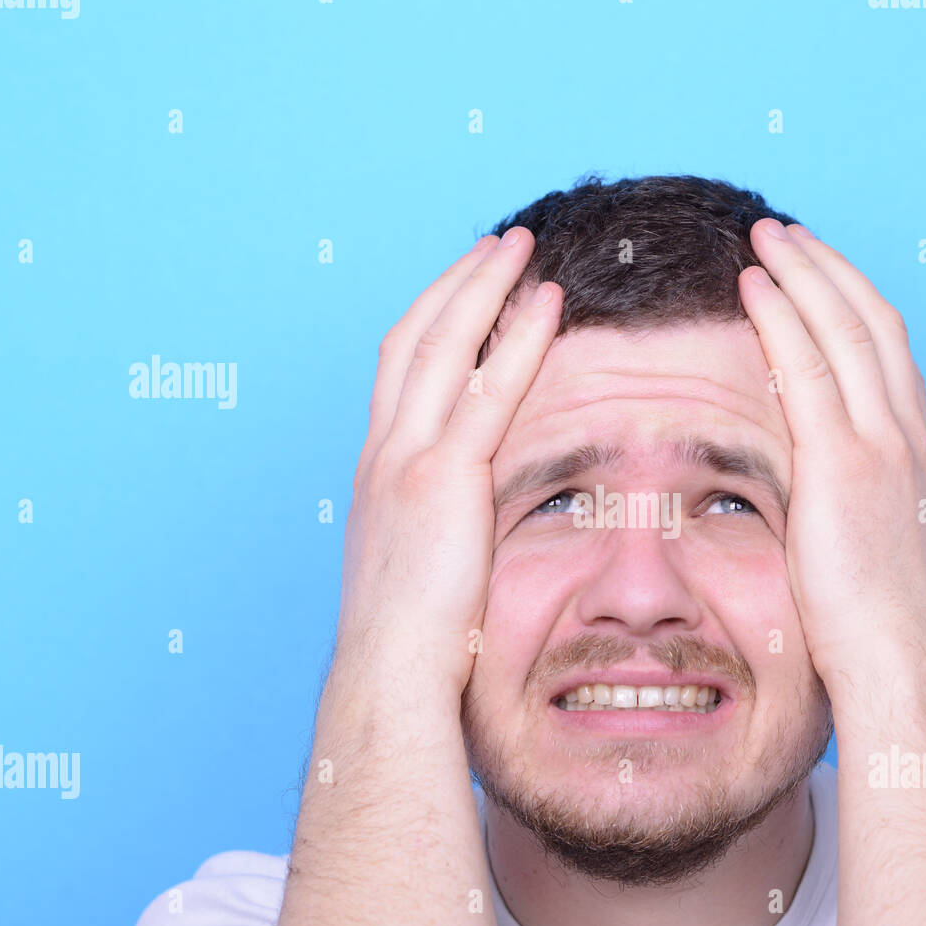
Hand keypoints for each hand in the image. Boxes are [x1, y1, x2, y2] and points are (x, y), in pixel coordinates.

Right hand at [323, 228, 561, 729]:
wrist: (387, 678)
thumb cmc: (410, 646)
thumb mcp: (421, 571)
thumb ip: (441, 534)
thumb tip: (472, 536)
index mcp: (378, 475)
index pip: (402, 374)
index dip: (433, 322)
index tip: (466, 291)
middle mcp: (383, 454)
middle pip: (414, 340)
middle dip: (454, 285)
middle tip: (494, 247)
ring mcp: (407, 461)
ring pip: (443, 345)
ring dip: (483, 288)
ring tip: (519, 248)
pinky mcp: (443, 480)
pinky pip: (489, 391)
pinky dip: (519, 338)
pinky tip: (548, 303)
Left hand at [738, 220, 925, 687]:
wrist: (901, 665)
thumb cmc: (886, 634)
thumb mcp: (886, 560)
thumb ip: (867, 522)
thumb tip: (841, 523)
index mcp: (919, 461)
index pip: (891, 361)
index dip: (856, 309)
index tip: (824, 281)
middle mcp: (909, 440)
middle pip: (875, 326)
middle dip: (832, 271)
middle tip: (791, 236)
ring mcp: (882, 448)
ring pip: (846, 330)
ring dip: (805, 275)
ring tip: (767, 239)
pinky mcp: (842, 465)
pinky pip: (807, 370)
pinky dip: (781, 318)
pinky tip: (753, 287)